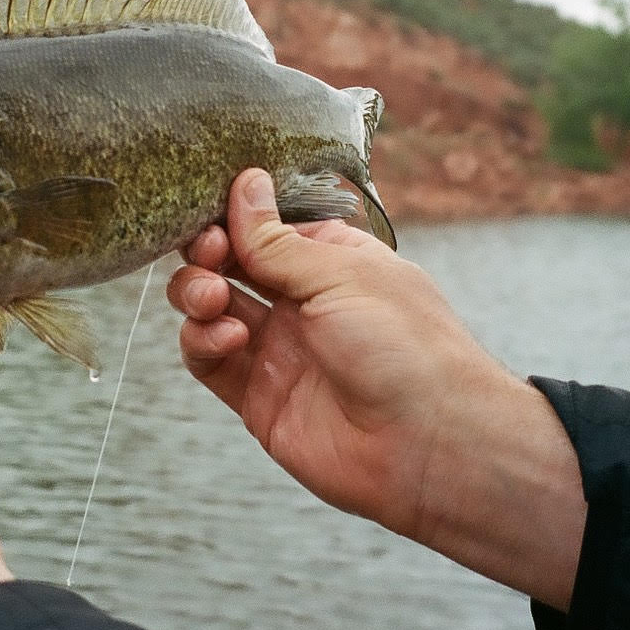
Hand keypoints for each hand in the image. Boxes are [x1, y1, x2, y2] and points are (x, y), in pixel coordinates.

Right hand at [167, 170, 584, 608]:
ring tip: (213, 300)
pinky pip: (210, 360)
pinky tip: (230, 339)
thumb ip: (276, 240)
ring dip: (199, 294)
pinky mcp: (258, 397)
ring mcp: (278, 351)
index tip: (211, 214)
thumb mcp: (339, 275)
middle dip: (207, 254)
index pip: (264, 227)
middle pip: (229, 265)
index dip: (232, 217)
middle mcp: (302, 303)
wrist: (430, 447)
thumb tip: (246, 182)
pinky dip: (204, 342)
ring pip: (211, 309)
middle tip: (208, 255)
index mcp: (331, 263)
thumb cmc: (407, 348)